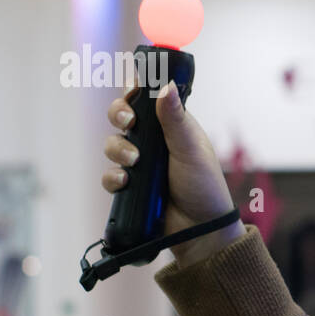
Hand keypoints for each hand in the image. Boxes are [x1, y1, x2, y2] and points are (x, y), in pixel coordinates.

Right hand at [101, 74, 245, 267]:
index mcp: (171, 125)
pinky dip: (113, 177)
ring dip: (117, 149)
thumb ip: (175, 119)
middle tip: (128, 123)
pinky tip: (125, 182)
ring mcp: (140, 163)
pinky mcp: (131, 186)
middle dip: (118, 115)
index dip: (133, 91)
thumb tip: (165, 87)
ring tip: (134, 162)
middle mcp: (153, 141)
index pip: (146, 99)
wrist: (200, 228)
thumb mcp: (191, 149)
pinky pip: (110, 176)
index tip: (131, 91)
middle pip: (122, 117)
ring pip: (112, 145)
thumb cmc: (204, 185)